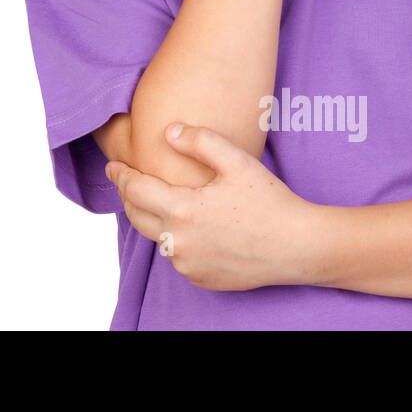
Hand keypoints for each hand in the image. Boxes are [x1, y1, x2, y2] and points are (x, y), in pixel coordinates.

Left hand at [105, 123, 321, 291]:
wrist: (299, 247)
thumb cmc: (270, 201)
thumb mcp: (237, 161)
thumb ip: (200, 141)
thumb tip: (168, 132)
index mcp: (182, 210)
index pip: (135, 189)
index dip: (120, 175)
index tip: (112, 165)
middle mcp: (178, 242)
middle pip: (136, 215)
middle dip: (128, 196)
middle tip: (127, 180)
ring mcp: (188, 265)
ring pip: (157, 237)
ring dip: (153, 218)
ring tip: (160, 200)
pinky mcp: (201, 279)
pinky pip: (177, 257)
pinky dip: (175, 240)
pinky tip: (188, 227)